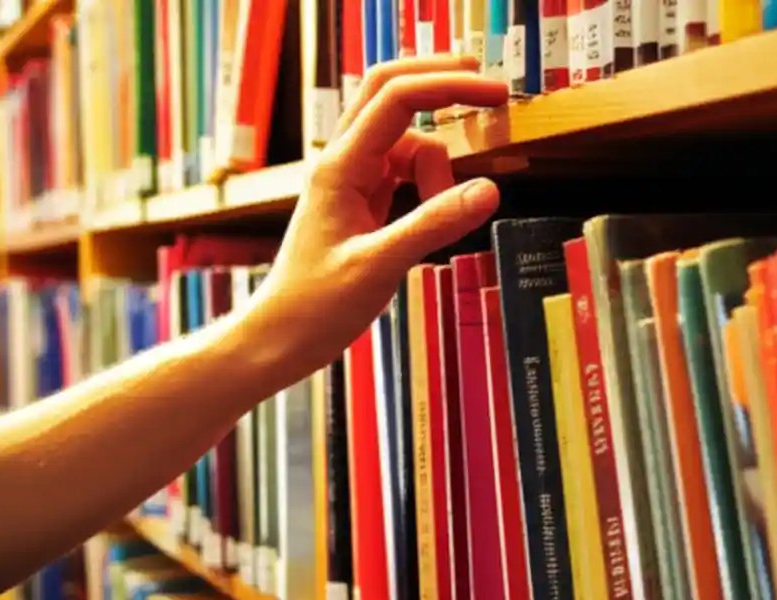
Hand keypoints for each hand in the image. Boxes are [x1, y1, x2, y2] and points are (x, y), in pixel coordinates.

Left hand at [246, 56, 508, 384]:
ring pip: (408, 142)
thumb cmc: (315, 307)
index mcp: (340, 167)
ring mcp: (353, 180)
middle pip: (393, 94)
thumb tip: (490, 190)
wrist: (280, 338)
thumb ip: (434, 225)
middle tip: (491, 92)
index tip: (496, 93)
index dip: (449, 86)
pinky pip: (405, 172)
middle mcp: (344, 163)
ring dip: (438, 166)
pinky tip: (435, 216)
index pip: (398, 100)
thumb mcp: (379, 266)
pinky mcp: (363, 201)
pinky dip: (429, 185)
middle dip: (440, 85)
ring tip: (446, 217)